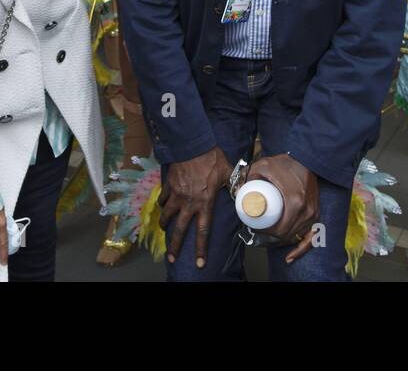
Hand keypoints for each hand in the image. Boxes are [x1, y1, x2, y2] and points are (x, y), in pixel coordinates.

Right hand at [159, 146, 231, 268]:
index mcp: (204, 203)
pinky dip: (162, 203)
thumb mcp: (227, 172)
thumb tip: (245, 190)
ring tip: (164, 229)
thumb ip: (234, 183)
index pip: (203, 231)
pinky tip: (162, 205)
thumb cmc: (211, 159)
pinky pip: (163, 198)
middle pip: (179, 229)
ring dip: (164, 224)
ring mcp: (176, 195)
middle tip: (171, 257)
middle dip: (174, 246)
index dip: (201, 249)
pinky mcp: (169, 185)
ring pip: (166, 215)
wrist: (191, 145)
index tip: (200, 263)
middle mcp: (188, 203)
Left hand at [247, 153, 319, 263]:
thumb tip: (238, 191)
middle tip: (259, 231)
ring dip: (282, 240)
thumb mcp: (264, 166)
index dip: (266, 233)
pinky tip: (290, 256)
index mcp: (295, 203)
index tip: (256, 228)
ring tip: (269, 236)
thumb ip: (249, 175)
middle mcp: (307, 211)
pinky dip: (301, 248)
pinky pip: (311, 237)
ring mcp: (313, 213)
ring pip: (296, 236)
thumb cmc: (285, 162)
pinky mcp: (316, 214)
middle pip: (286, 235)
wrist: (306, 157)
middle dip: (271, 237)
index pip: (279, 229)